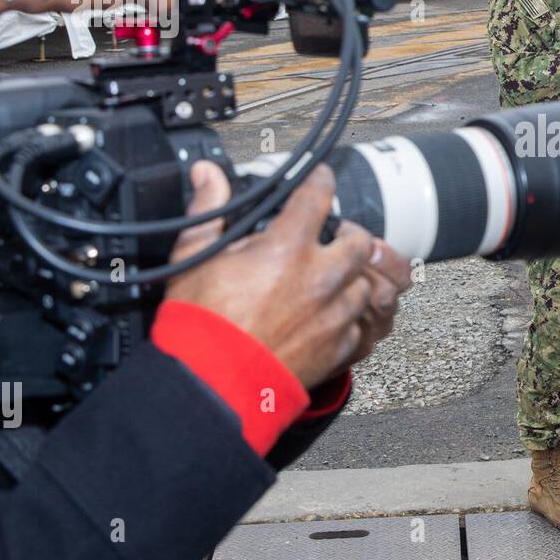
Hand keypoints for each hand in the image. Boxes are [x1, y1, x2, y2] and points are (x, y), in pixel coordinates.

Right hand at [165, 161, 411, 389]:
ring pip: (365, 284)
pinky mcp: (340, 346)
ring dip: (351, 278)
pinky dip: (348, 318)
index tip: (320, 178)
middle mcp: (321, 277)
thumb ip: (210, 211)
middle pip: (360, 241)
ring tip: (331, 280)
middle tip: (334, 237)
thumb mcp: (194, 257)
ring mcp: (335, 313)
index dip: (320, 180)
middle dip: (349, 235)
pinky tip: (329, 316)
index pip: (317, 195)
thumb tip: (208, 176)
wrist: (212, 384)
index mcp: (287, 248)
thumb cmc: (202, 325)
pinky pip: (360, 324)